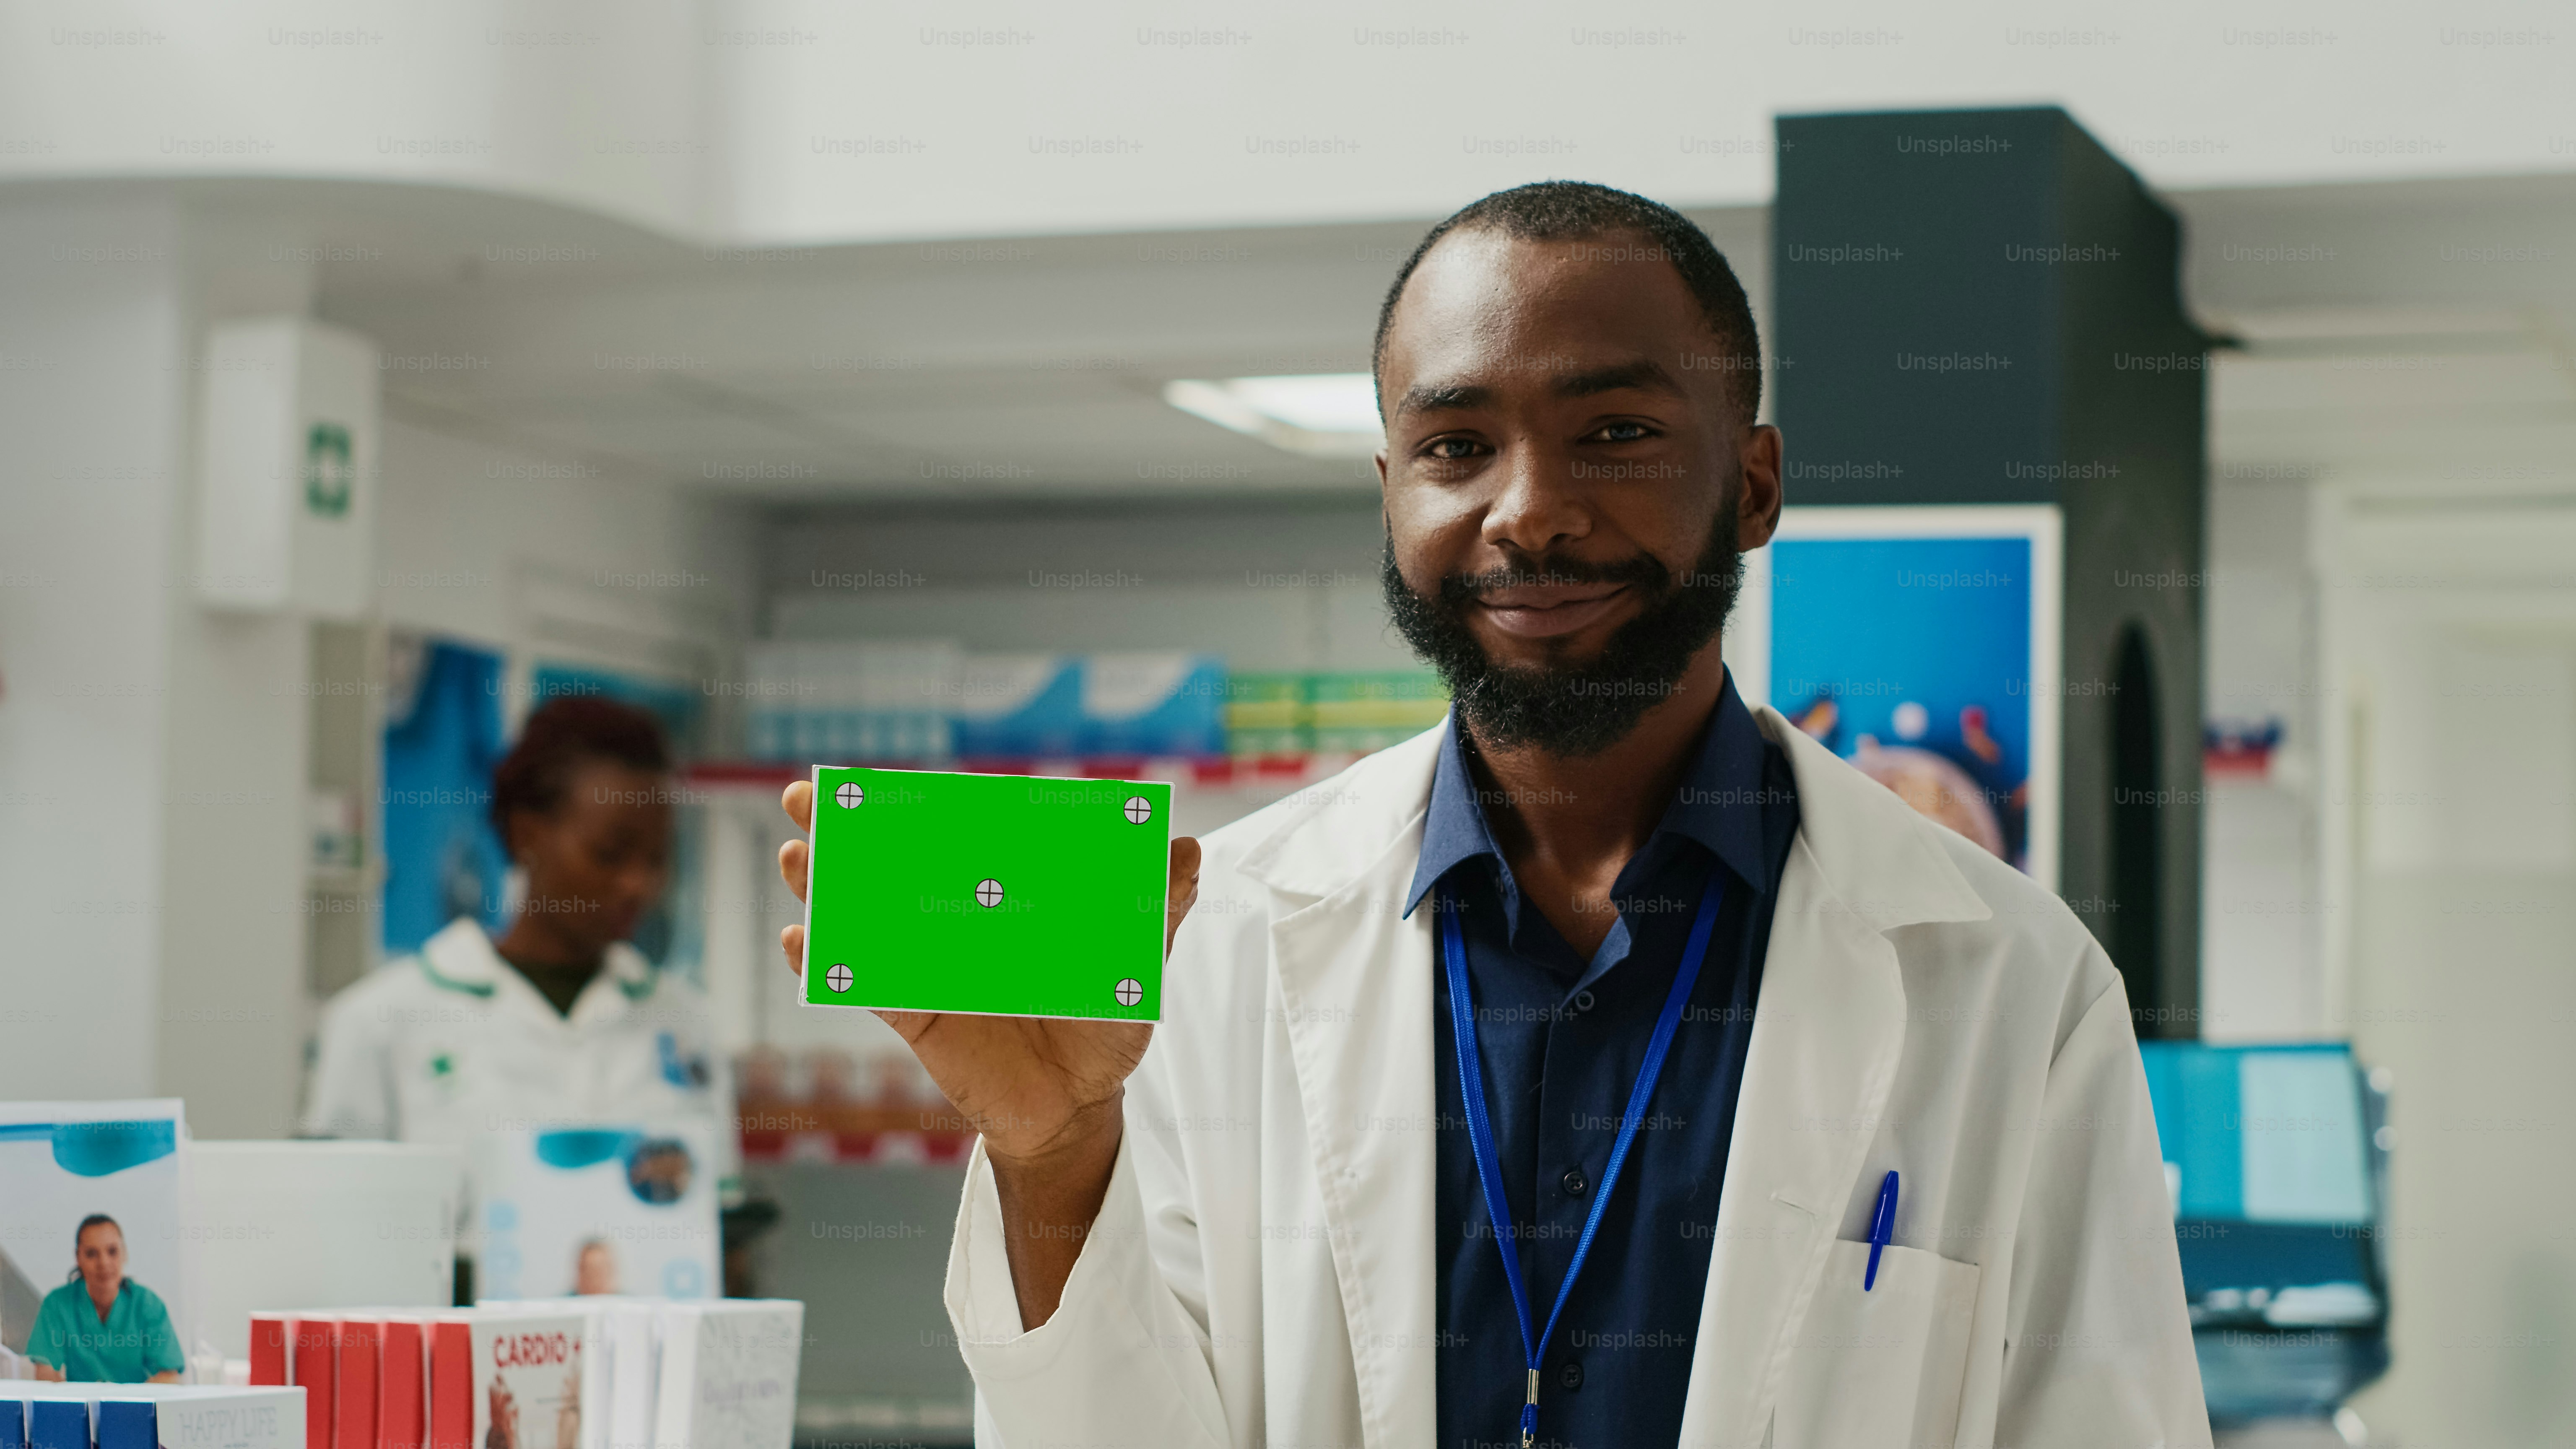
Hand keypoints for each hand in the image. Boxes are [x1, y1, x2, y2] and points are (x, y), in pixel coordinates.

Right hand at [779, 778, 1202, 1327]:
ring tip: (798, 855)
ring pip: (866, 919)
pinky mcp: (918, 1015)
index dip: (915, 807)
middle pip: (893, 868)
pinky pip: (869, 986)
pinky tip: (801, 940)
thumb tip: (1187, 846)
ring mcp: (931, 967)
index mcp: (1002, 898)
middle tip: (804, 798)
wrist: (1082, 1103)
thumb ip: (1159, 902)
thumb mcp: (1137, 957)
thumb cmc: (1104, 1022)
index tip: (878, 779)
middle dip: (847, 832)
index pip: (955, 839)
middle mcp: (956, 923)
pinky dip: (830, 963)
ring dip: (826, 887)